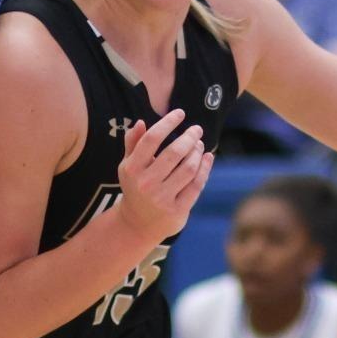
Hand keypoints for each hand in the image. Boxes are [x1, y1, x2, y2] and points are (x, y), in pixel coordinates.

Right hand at [113, 110, 210, 244]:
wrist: (137, 224)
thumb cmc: (136, 187)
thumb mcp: (128, 166)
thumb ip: (133, 143)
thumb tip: (141, 122)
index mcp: (132, 169)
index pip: (151, 139)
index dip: (168, 123)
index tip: (180, 113)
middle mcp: (146, 183)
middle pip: (174, 153)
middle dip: (189, 137)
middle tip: (197, 129)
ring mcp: (162, 198)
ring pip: (188, 169)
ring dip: (197, 153)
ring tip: (199, 144)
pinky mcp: (177, 210)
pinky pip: (196, 185)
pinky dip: (205, 168)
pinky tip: (208, 157)